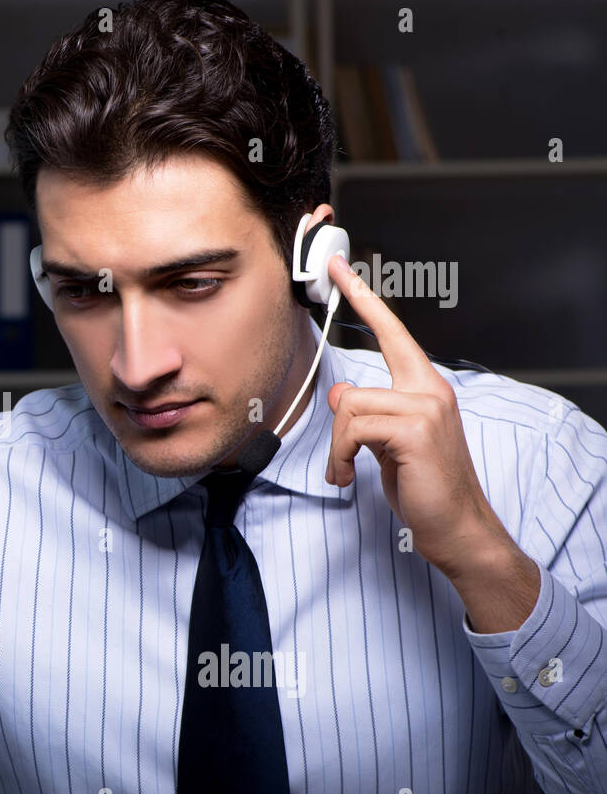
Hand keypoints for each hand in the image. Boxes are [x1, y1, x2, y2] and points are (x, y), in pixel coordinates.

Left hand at [323, 254, 510, 579]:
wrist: (457, 526)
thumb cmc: (425, 487)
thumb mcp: (388, 443)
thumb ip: (369, 413)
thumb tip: (343, 391)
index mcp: (425, 386)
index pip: (391, 331)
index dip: (362, 297)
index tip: (338, 267)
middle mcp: (429, 389)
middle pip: (352, 388)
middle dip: (336, 432)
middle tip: (340, 462)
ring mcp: (425, 407)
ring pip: (349, 409)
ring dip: (339, 450)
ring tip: (349, 474)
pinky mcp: (415, 429)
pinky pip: (353, 428)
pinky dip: (342, 456)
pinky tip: (351, 476)